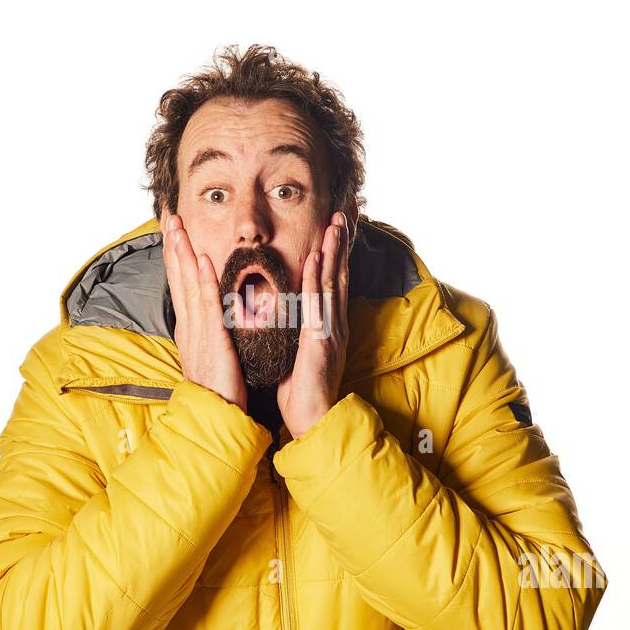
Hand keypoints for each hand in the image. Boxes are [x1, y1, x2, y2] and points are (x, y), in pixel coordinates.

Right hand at [161, 213, 247, 411]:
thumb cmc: (218, 389)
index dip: (176, 254)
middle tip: (168, 213)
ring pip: (188, 285)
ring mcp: (198, 332)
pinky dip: (204, 282)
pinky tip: (202, 261)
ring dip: (183, 254)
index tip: (173, 228)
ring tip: (179, 226)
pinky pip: (208, 307)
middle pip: (178, 277)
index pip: (181, 282)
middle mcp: (189, 325)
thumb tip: (212, 312)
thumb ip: (211, 330)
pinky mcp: (212, 341)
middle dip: (173, 244)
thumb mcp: (212, 353)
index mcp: (190, 327)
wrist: (215, 417)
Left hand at [277, 210, 350, 438]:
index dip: (337, 251)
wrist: (312, 419)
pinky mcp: (320, 341)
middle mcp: (334, 323)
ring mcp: (330, 331)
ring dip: (334, 251)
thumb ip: (295, 329)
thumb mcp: (297, 352)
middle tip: (346, 210)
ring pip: (332, 283)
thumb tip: (283, 310)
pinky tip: (317, 259)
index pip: (334, 280)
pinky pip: (317, 305)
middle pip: (340, 273)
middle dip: (343, 241)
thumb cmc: (301, 390)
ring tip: (336, 223)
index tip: (338, 225)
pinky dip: (317, 280)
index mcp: (328, 324)